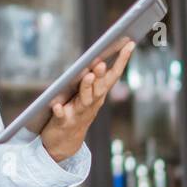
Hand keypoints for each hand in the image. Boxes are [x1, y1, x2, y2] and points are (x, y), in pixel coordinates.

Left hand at [40, 42, 134, 161]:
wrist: (64, 142)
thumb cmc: (76, 112)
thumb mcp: (87, 95)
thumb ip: (94, 80)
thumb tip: (99, 59)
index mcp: (98, 95)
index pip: (113, 75)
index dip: (122, 60)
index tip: (129, 44)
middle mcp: (91, 104)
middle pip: (99, 88)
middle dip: (101, 75)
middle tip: (101, 62)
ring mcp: (78, 113)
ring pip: (85, 100)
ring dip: (87, 88)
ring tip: (87, 76)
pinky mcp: (63, 122)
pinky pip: (62, 116)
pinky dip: (60, 111)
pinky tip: (57, 105)